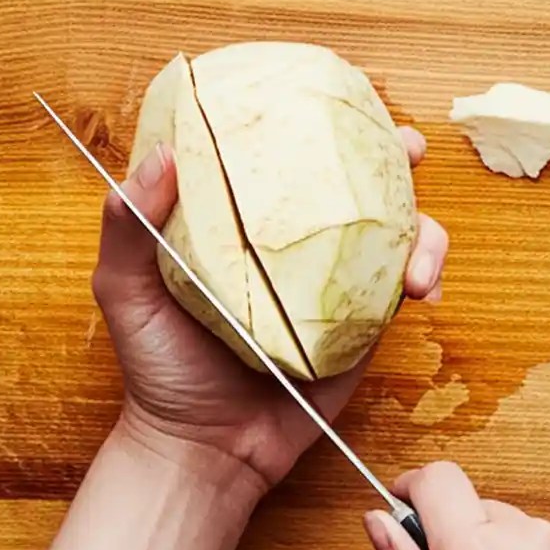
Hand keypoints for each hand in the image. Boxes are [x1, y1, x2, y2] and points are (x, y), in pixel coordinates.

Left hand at [94, 128, 446, 489]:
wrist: (204, 450)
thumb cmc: (158, 370)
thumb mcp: (124, 292)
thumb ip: (129, 226)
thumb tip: (162, 154)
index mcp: (242, 224)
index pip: (284, 159)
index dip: (315, 121)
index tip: (338, 99)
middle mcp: (292, 245)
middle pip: (354, 185)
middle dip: (393, 158)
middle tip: (408, 148)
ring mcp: (332, 284)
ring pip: (395, 232)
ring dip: (424, 228)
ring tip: (419, 257)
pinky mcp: (361, 327)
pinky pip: (403, 289)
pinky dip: (426, 276)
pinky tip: (422, 288)